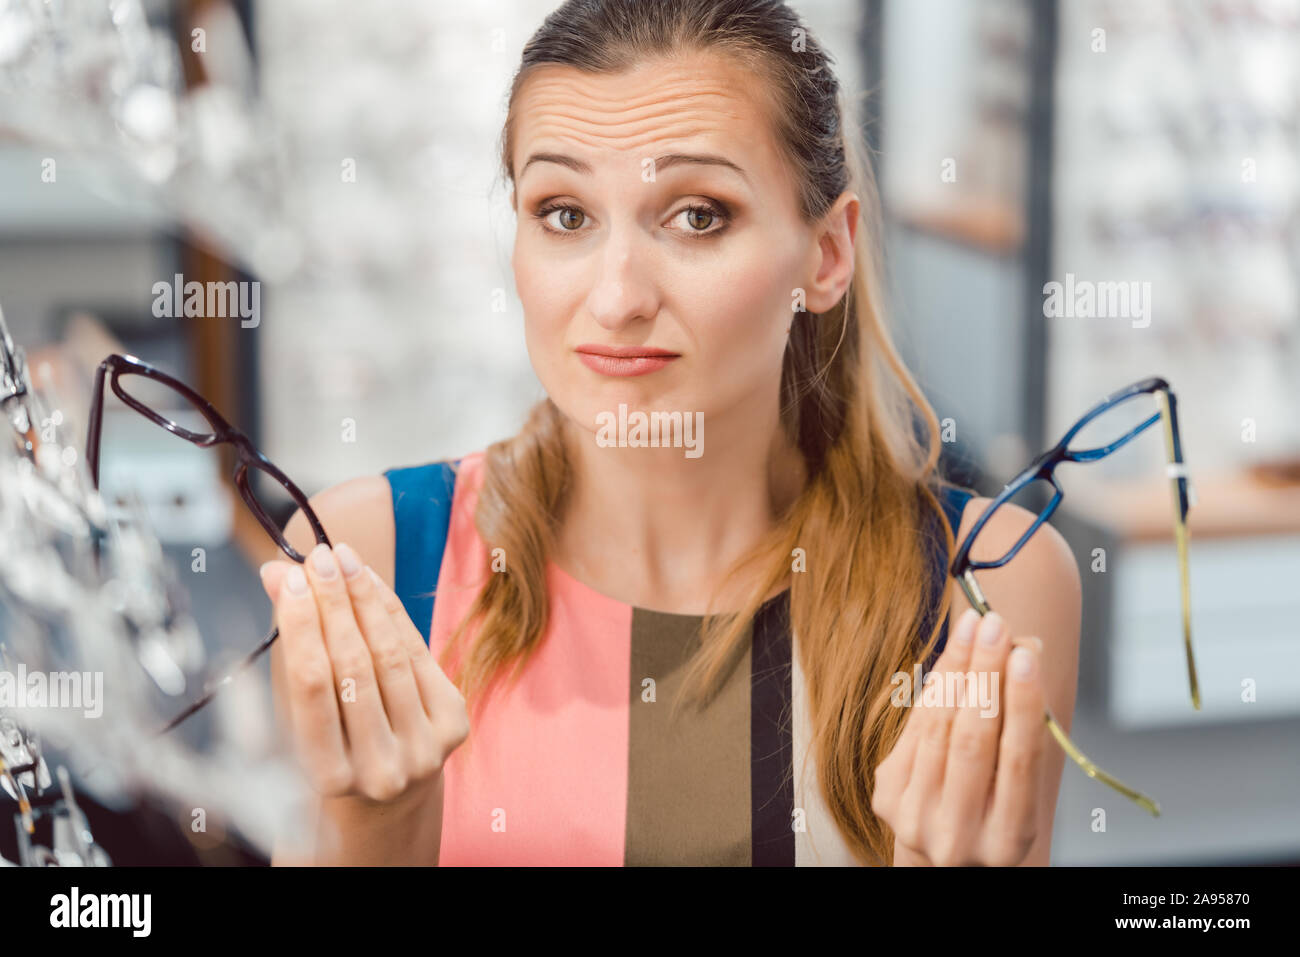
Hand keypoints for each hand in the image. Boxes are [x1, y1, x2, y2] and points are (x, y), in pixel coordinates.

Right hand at [259, 543, 468, 805]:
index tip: (286, 576)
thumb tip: (274, 574)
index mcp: (329, 778)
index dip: (299, 624)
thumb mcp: (299, 711)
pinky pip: (419, 654)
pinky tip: (371, 583)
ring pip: (391, 655)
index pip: (311, 684)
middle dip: (332, 602)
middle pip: (354, 665)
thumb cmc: (331, 744)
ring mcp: (424, 750)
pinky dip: (393, 613)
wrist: (389, 794)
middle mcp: (381, 770)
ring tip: (343, 558)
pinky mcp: (453, 726)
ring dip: (365, 598)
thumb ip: (290, 648)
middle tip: (317, 556)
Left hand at [870, 608, 1045, 865]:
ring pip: (938, 729)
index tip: (1026, 653)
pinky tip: (952, 658)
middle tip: (995, 624)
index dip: (1022, 702)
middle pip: (972, 739)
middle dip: (985, 674)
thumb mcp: (1021, 790)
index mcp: (1007, 840)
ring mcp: (915, 818)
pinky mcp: (887, 798)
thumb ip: (1026, 730)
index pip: (1017, 760)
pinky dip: (936, 689)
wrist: (942, 856)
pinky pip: (914, 730)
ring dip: (958, 669)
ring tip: (974, 627)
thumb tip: (1024, 650)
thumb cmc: (994, 813)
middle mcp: (958, 835)